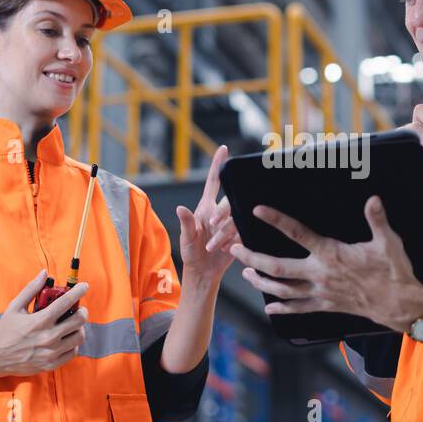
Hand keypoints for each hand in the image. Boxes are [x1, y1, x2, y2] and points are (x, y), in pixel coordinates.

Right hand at [0, 269, 89, 377]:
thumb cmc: (5, 330)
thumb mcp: (15, 306)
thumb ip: (31, 289)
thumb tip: (44, 273)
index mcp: (40, 321)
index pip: (66, 302)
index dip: (79, 291)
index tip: (85, 286)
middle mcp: (48, 337)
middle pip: (79, 320)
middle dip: (82, 311)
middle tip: (79, 309)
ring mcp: (51, 352)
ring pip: (79, 337)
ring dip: (79, 328)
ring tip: (72, 324)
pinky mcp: (51, 364)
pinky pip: (73, 352)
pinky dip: (73, 344)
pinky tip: (66, 338)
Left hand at [176, 144, 238, 284]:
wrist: (204, 272)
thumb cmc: (191, 253)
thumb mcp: (186, 238)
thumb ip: (185, 223)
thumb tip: (180, 208)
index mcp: (206, 207)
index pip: (214, 182)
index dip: (218, 165)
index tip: (224, 149)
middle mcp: (220, 212)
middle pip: (229, 201)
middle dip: (223, 213)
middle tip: (212, 226)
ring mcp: (231, 223)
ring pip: (236, 219)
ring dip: (224, 234)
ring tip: (212, 247)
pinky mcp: (239, 235)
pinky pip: (243, 232)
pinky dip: (233, 241)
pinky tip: (226, 249)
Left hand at [230, 196, 422, 332]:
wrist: (401, 305)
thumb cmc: (394, 272)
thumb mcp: (388, 242)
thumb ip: (377, 220)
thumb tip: (373, 199)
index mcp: (331, 254)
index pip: (297, 233)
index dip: (276, 220)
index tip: (258, 210)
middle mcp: (320, 274)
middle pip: (278, 267)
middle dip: (253, 258)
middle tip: (234, 249)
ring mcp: (321, 293)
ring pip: (282, 289)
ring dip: (261, 282)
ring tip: (245, 273)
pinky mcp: (326, 306)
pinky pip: (298, 308)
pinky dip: (282, 308)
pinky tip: (269, 307)